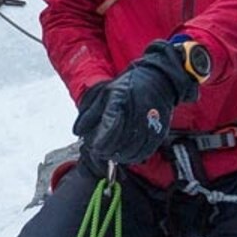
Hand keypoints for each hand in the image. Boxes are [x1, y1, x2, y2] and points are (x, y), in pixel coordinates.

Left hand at [78, 41, 200, 171]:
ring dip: (119, 156)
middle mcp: (136, 113)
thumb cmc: (130, 85)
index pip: (108, 128)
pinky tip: (126, 156)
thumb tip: (77, 131)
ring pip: (132, 150)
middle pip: (119, 142)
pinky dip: (134, 157)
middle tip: (100, 152)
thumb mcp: (106, 93)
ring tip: (111, 154)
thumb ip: (90, 113)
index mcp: (120, 101)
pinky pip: (145, 151)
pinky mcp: (159, 131)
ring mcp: (149, 124)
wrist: (160, 80)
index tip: (94, 146)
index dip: (99, 142)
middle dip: (106, 150)